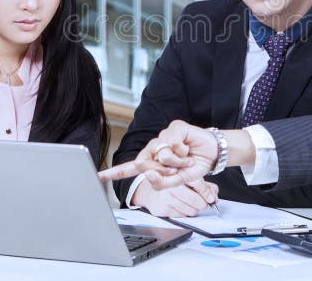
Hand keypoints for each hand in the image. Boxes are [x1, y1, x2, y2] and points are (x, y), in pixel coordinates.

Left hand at [99, 120, 217, 184]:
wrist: (211, 155)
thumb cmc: (193, 166)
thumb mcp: (177, 181)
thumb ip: (161, 183)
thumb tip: (147, 175)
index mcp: (152, 161)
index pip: (130, 167)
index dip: (114, 172)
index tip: (100, 176)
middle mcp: (153, 148)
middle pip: (145, 163)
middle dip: (163, 171)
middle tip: (177, 170)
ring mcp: (162, 137)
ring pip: (159, 155)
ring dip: (176, 162)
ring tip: (185, 159)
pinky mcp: (173, 128)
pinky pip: (171, 144)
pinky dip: (182, 152)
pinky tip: (187, 148)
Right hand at [132, 179, 218, 216]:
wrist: (149, 191)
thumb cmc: (172, 185)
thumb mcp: (189, 180)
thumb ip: (205, 187)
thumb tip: (214, 198)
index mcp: (180, 174)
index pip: (199, 184)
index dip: (207, 194)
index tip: (211, 199)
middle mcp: (172, 185)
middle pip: (197, 201)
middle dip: (201, 204)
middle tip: (199, 202)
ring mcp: (167, 198)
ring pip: (191, 211)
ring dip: (193, 210)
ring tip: (187, 203)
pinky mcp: (163, 209)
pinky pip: (182, 217)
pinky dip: (183, 214)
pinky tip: (178, 207)